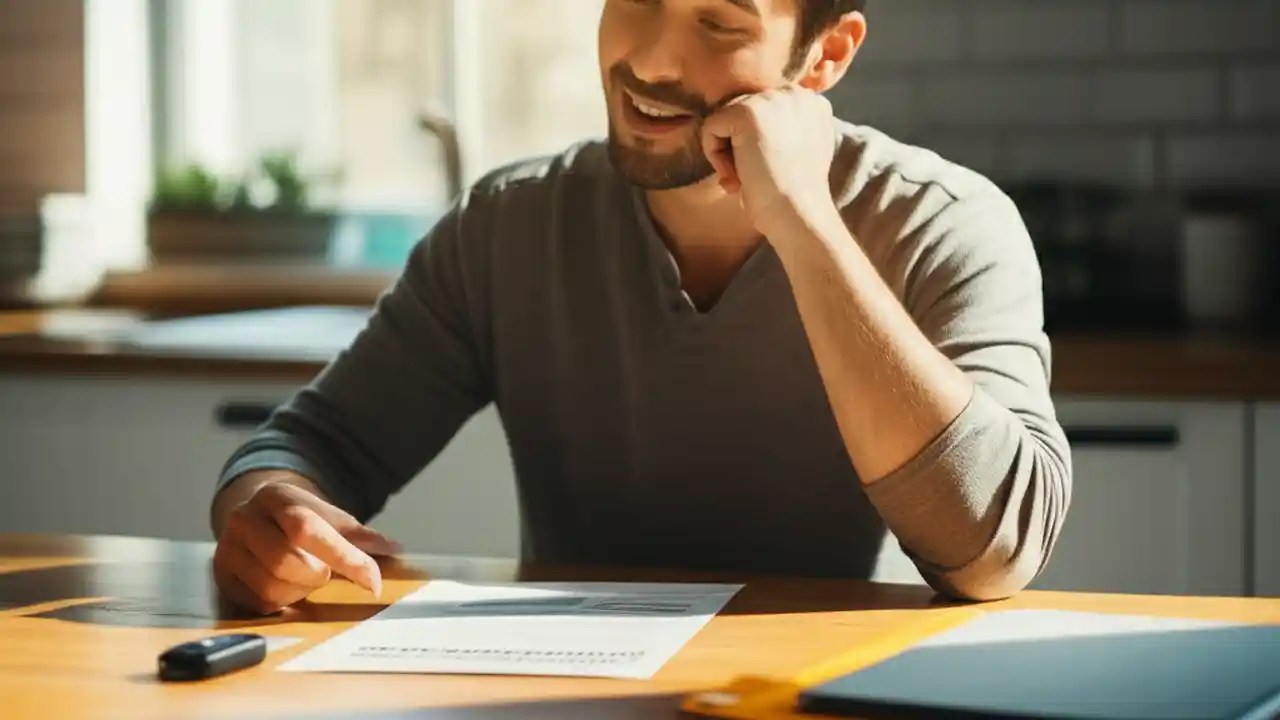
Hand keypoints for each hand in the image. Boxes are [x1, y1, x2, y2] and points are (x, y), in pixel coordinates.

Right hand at [213, 479, 399, 613]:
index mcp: (277, 497)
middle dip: (316, 575)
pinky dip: (283, 602)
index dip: (344, 558)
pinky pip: (259, 604)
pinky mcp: (222, 576)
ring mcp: (227, 548)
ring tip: (305, 577)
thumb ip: (358, 535)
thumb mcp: (328, 518)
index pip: (308, 529)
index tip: (372, 582)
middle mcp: (245, 519)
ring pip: (271, 587)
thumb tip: (394, 549)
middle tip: (324, 572)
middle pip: (285, 561)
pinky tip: (287, 586)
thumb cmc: (298, 520)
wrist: (253, 516)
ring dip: (300, 591)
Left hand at [701, 87, 836, 231]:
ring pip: (726, 120)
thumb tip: (742, 132)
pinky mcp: (746, 113)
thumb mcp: (799, 151)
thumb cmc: (794, 197)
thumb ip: (782, 130)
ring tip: (746, 180)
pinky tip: (737, 176)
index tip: (769, 170)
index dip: (757, 143)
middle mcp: (795, 93)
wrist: (799, 214)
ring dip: (728, 154)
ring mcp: (771, 100)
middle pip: (743, 113)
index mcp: (812, 102)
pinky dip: (714, 156)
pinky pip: (710, 127)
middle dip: (740, 148)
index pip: (763, 111)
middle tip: (753, 179)